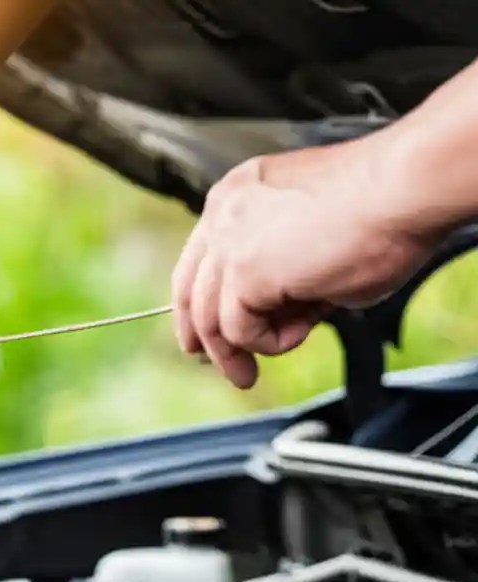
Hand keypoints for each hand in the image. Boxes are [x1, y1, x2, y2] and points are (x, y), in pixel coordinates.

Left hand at [172, 139, 439, 388]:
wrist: (406, 191)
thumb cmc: (383, 210)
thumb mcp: (313, 241)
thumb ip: (281, 271)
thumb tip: (279, 311)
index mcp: (239, 193)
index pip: (200, 258)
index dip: (201, 302)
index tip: (209, 335)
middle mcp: (223, 212)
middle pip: (190, 287)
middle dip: (200, 336)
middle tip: (220, 366)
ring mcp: (228, 240)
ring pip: (209, 315)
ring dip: (235, 351)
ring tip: (250, 373)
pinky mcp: (243, 270)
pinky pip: (237, 329)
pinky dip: (269, 342)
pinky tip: (301, 331)